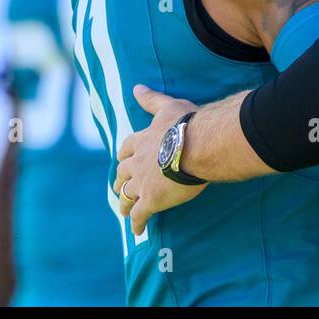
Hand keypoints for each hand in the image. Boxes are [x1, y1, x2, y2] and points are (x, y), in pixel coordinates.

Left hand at [112, 85, 206, 235]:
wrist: (199, 146)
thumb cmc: (188, 124)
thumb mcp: (168, 106)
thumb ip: (151, 99)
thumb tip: (137, 87)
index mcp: (141, 141)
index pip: (125, 149)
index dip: (124, 156)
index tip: (122, 160)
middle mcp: (136, 163)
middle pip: (122, 174)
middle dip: (120, 181)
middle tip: (119, 188)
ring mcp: (142, 183)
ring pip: (126, 196)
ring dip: (124, 203)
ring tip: (123, 210)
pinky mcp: (151, 200)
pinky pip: (139, 215)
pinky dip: (137, 223)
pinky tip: (138, 230)